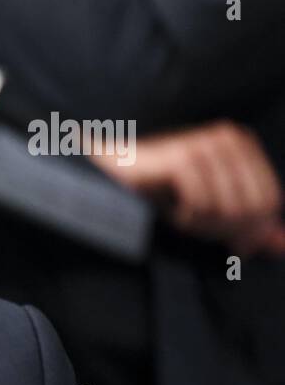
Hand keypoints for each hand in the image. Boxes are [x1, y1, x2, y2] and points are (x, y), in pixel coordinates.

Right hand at [92, 121, 284, 255]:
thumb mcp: (211, 204)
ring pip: (227, 209)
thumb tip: (280, 246)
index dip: (251, 230)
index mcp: (243, 143)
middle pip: (251, 208)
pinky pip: (202, 205)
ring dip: (204, 225)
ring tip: (183, 220)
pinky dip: (187, 219)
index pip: (270, 201)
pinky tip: (174, 212)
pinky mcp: (183, 159)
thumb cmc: (162, 188)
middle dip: (226, 229)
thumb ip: (247, 224)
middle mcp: (229, 138)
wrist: (115, 172)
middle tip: (199, 230)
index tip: (228, 243)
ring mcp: (206, 146)